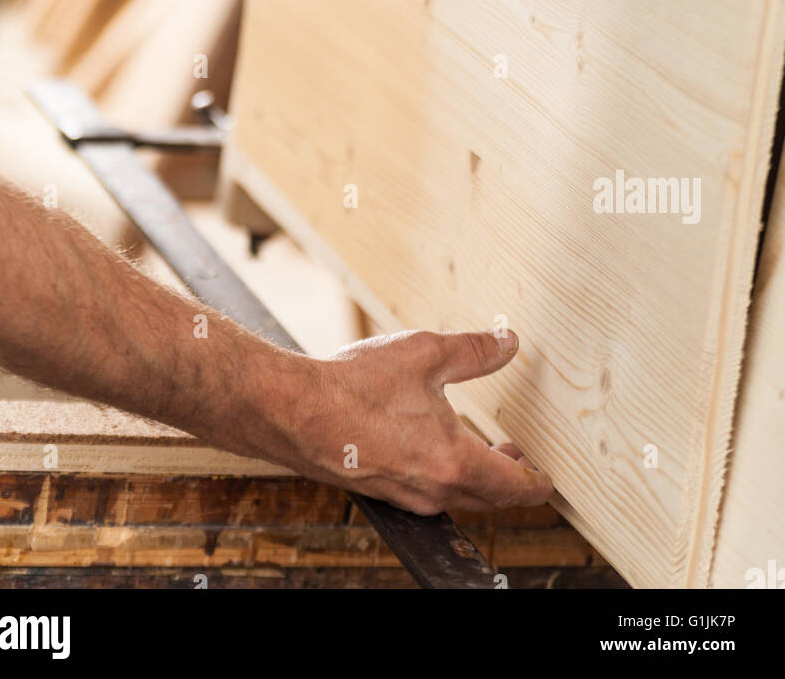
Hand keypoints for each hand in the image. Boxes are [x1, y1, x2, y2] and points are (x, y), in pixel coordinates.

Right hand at [286, 328, 552, 513]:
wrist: (293, 412)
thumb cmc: (354, 387)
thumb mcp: (424, 354)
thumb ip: (473, 351)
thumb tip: (509, 342)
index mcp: (453, 460)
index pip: (513, 487)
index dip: (536, 482)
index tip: (547, 479)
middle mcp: (433, 488)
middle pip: (488, 498)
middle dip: (508, 479)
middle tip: (518, 456)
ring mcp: (405, 495)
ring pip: (456, 496)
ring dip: (475, 476)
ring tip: (480, 448)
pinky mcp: (381, 491)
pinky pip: (427, 491)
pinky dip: (442, 474)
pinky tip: (430, 444)